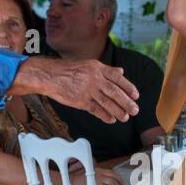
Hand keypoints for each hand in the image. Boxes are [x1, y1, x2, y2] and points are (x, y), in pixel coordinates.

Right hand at [13, 57, 138, 123]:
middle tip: (135, 110)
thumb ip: (106, 70)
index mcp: (98, 67)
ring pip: (107, 102)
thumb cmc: (69, 70)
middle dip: (127, 102)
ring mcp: (88, 90)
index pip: (118, 78)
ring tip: (125, 117)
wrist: (50, 76)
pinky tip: (111, 119)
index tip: (136, 95)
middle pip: (115, 92)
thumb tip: (121, 72)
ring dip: (118, 111)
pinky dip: (105, 115)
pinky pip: (96, 110)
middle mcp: (94, 78)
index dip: (128, 87)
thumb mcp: (89, 65)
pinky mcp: (81, 100)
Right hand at [71, 167, 123, 184]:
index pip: (112, 174)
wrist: (72, 184)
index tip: (122, 182)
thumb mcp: (91, 170)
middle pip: (113, 182)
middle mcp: (98, 177)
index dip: (119, 179)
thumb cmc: (80, 177)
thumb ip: (101, 173)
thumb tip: (111, 178)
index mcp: (98, 170)